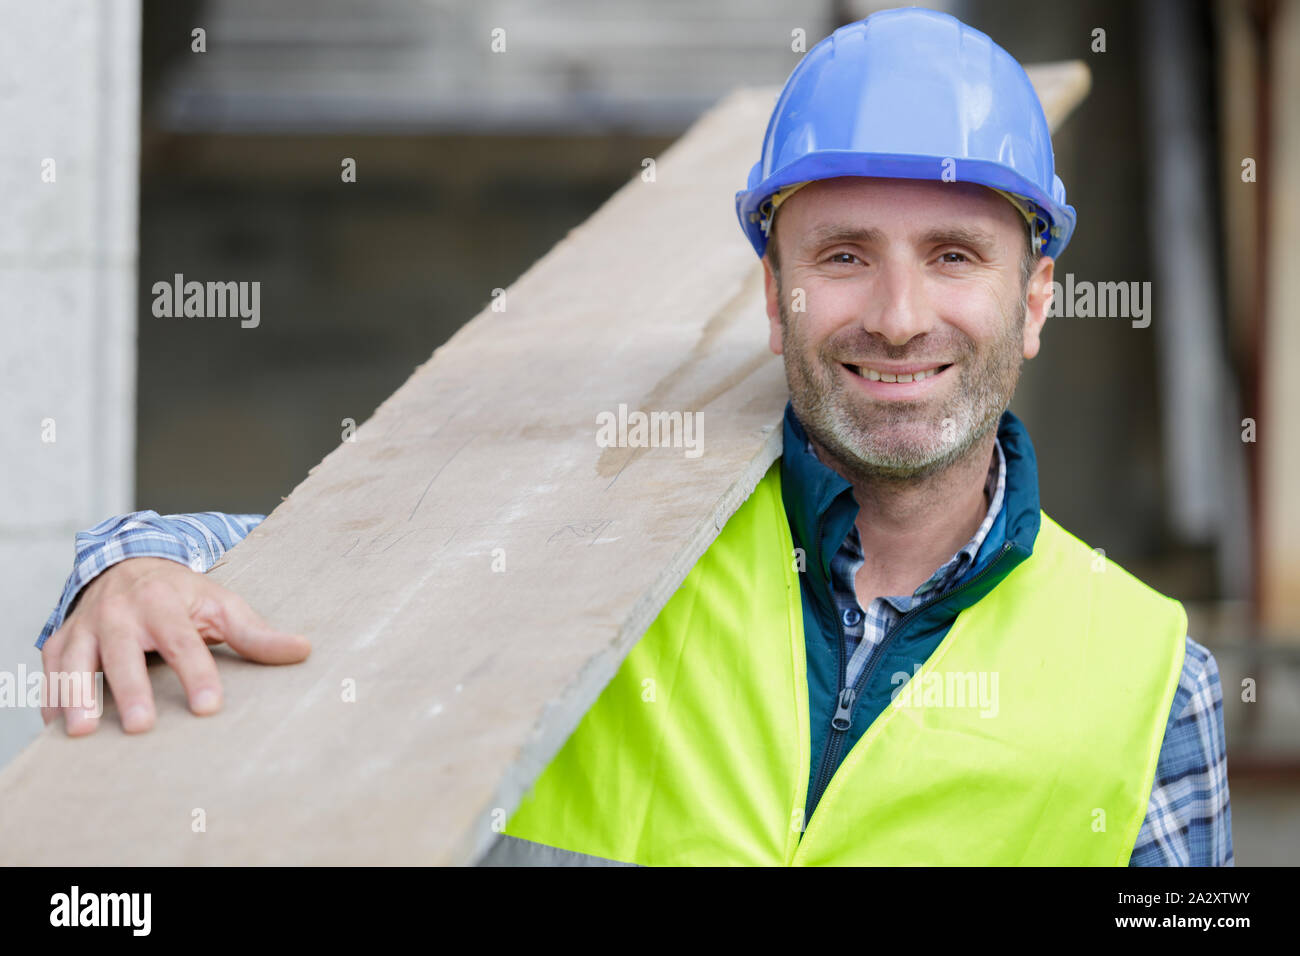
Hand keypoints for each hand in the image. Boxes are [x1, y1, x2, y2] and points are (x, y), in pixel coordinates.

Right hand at [40, 557, 310, 734]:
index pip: (183, 642)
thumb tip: (304, 651)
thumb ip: (257, 634)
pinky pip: (51, 670)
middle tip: (142, 726)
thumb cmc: (184, 595)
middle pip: (123, 652)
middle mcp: (120, 611)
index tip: (209, 707)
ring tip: (82, 732)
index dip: (197, 674)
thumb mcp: (222, 606)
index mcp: (163, 602)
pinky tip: (61, 727)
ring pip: (75, 661)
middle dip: (130, 689)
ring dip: (77, 695)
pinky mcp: (61, 641)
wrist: (130, 564)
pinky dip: (52, 697)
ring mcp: (86, 626)